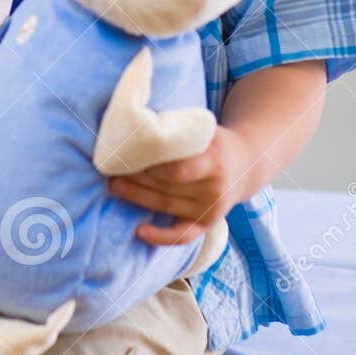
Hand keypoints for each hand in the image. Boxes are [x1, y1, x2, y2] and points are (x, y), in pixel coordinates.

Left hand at [107, 125, 253, 245]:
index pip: (178, 169)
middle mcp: (214, 190)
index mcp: (213, 161)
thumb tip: (137, 117)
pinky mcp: (206, 224)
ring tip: (113, 186)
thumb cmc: (214, 143)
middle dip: (136, 178)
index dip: (152, 165)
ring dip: (137, 197)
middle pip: (166, 187)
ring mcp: (210, 210)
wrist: (245, 165)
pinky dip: (161, 237)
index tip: (128, 155)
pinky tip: (139, 231)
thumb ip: (177, 128)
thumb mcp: (203, 129)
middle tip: (110, 169)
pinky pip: (182, 236)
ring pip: (166, 206)